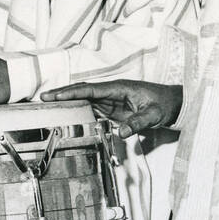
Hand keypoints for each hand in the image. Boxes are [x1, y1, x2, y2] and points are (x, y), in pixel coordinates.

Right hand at [42, 79, 181, 135]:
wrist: (175, 104)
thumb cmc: (165, 104)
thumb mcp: (153, 114)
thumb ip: (138, 123)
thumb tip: (121, 132)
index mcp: (119, 88)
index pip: (90, 89)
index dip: (71, 92)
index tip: (54, 95)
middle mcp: (112, 92)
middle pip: (82, 92)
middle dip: (63, 95)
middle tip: (43, 99)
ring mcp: (111, 100)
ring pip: (84, 100)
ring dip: (68, 103)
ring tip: (49, 108)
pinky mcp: (113, 109)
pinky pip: (92, 108)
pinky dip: (78, 111)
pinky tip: (67, 116)